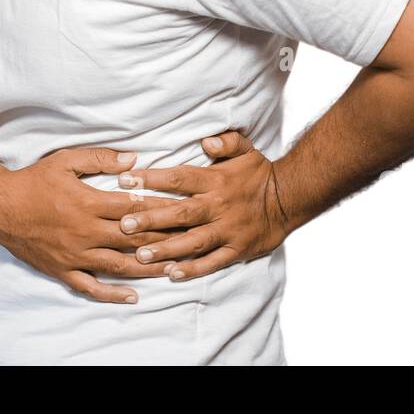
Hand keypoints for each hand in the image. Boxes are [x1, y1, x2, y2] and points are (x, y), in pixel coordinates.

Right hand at [0, 147, 186, 304]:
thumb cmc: (33, 180)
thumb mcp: (66, 160)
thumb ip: (101, 159)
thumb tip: (135, 159)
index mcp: (89, 202)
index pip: (135, 208)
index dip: (162, 210)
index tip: (185, 210)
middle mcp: (85, 232)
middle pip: (133, 238)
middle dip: (164, 239)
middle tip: (191, 240)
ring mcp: (75, 254)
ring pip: (119, 265)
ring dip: (148, 268)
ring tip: (174, 269)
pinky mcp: (63, 269)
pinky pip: (91, 286)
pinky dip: (113, 293)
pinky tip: (134, 296)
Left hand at [115, 130, 290, 281]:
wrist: (290, 199)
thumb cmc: (261, 173)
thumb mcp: (246, 149)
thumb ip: (226, 141)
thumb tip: (206, 140)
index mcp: (216, 180)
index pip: (178, 178)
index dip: (151, 179)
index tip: (125, 180)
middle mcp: (218, 205)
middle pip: (180, 213)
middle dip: (151, 218)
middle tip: (124, 225)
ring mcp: (227, 230)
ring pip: (192, 241)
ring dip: (166, 248)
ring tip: (141, 255)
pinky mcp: (236, 249)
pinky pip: (213, 261)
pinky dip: (193, 269)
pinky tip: (172, 273)